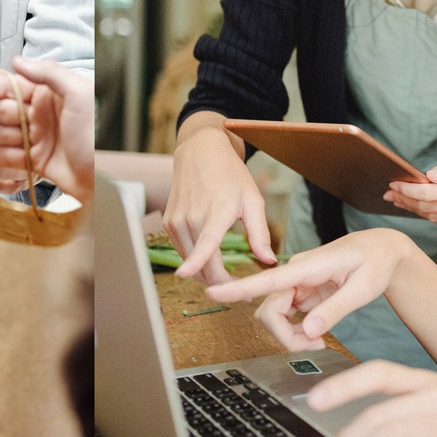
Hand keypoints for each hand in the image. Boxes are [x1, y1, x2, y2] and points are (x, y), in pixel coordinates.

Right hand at [0, 56, 94, 202]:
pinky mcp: (38, 163)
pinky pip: (9, 158)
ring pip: (1, 136)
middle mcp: (42, 115)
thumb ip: (49, 73)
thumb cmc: (99, 134)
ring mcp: (39, 139)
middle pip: (2, 113)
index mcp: (51, 95)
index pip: (12, 87)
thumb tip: (17, 61)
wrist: (111, 177)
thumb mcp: (80, 94)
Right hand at [165, 122, 274, 283]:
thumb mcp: (252, 200)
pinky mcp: (168, 223)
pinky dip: (195, 260)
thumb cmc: (230, 175)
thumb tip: (269, 260)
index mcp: (216, 212)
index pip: (203, 242)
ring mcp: (176, 220)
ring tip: (227, 272)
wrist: (200, 152)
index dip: (194, 262)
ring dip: (206, 273)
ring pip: (190, 262)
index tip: (184, 276)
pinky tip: (209, 256)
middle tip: (240, 285)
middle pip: (201, 264)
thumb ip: (260, 233)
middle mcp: (191, 217)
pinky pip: (182, 251)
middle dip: (220, 281)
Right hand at [205, 230, 408, 348]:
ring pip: (275, 317)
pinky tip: (318, 333)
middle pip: (268, 310)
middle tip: (317, 346)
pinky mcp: (301, 291)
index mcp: (308, 267)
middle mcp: (295, 273)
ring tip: (320, 340)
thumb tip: (309, 329)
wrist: (381, 249)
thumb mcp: (363, 288)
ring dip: (292, 335)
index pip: (267, 280)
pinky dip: (299, 332)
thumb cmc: (375, 262)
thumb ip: (335, 309)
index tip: (211, 292)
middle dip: (285, 336)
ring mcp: (296, 283)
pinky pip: (288, 317)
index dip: (238, 289)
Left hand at [384, 147, 436, 234]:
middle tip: (391, 194)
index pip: (428, 193)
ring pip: (434, 218)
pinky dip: (431, 216)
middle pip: (428, 208)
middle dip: (406, 200)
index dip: (407, 190)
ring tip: (401, 200)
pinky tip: (421, 208)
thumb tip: (429, 177)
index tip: (393, 185)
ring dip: (415, 209)